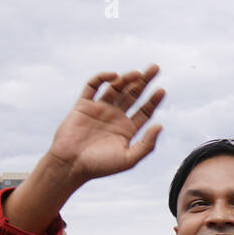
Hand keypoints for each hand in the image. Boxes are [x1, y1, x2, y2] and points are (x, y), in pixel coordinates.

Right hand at [45, 66, 164, 186]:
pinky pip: (93, 86)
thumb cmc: (101, 166)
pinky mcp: (83, 105)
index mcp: (127, 129)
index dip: (154, 100)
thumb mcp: (129, 159)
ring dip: (126, 79)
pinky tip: (114, 76)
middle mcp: (115, 117)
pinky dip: (102, 78)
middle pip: (133, 95)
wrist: (71, 164)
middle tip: (155, 68)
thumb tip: (160, 125)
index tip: (162, 90)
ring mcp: (99, 109)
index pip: (145, 111)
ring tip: (137, 73)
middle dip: (144, 82)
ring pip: (116, 88)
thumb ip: (146, 144)